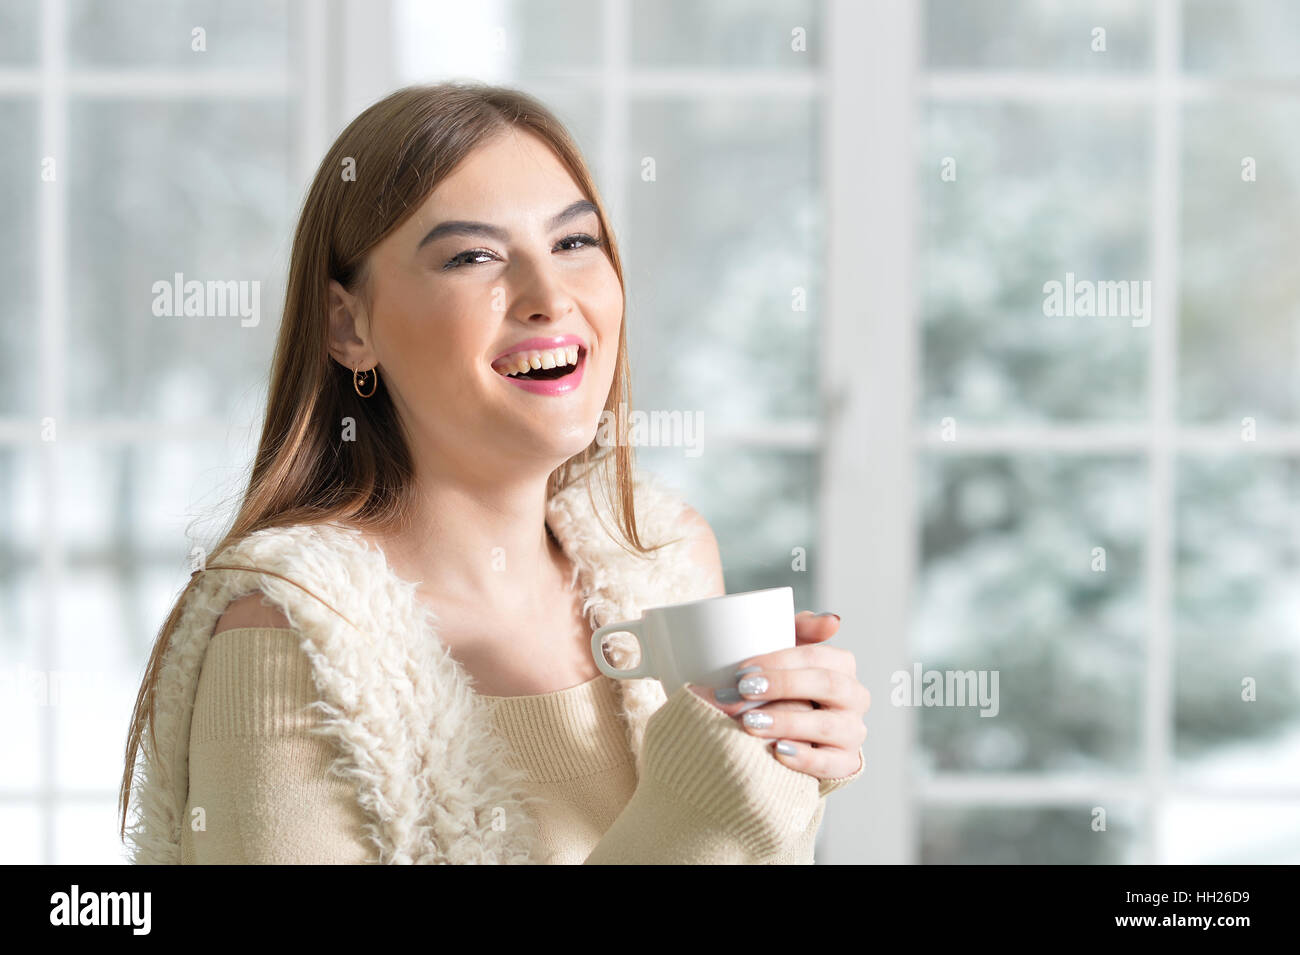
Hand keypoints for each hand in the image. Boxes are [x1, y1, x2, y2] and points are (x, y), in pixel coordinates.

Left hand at [688, 611, 866, 781]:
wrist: (784, 734)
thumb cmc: (781, 685)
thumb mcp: (786, 654)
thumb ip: (801, 628)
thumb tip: (833, 621)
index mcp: (842, 666)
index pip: (818, 656)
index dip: (781, 660)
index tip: (743, 670)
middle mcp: (854, 697)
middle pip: (828, 684)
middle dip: (784, 685)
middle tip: (743, 690)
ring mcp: (852, 732)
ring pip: (829, 725)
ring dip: (787, 722)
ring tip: (750, 723)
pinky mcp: (845, 764)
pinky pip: (831, 763)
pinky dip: (804, 758)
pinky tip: (778, 751)